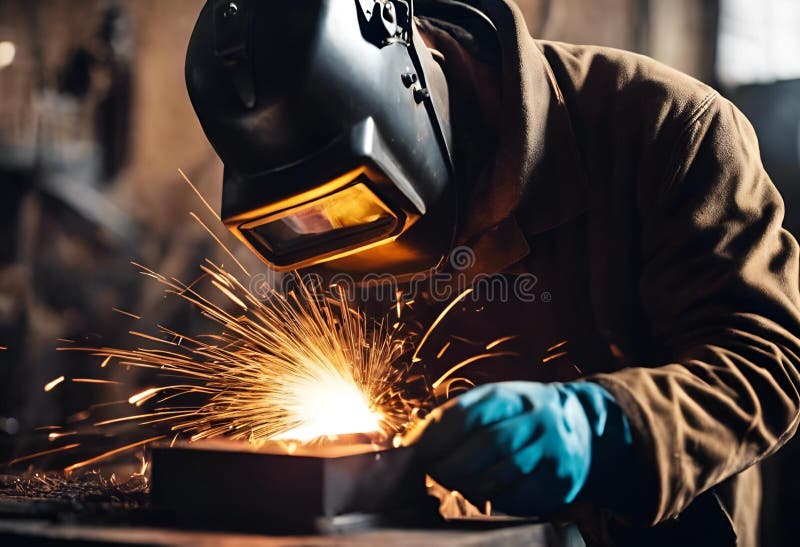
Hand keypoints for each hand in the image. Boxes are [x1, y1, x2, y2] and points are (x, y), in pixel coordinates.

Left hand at [404, 381, 633, 516]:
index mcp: (509, 395)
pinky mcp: (559, 478)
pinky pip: (517, 495)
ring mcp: (550, 448)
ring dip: (466, 484)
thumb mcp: (493, 405)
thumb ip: (455, 420)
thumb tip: (408, 443)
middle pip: (483, 445)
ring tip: (452, 484)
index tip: (411, 452)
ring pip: (499, 474)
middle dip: (447, 464)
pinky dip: (493, 498)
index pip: (466, 413)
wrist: (581, 427)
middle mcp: (534, 417)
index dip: (434, 436)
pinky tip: (484, 494)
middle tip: (429, 473)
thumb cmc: (518, 418)